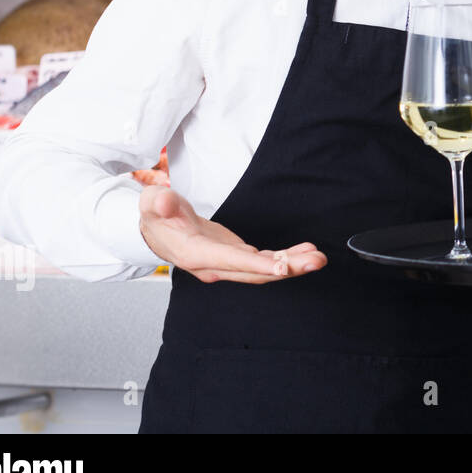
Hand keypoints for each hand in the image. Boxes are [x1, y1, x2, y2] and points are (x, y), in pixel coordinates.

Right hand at [138, 184, 326, 283]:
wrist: (157, 231)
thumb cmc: (157, 216)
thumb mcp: (153, 203)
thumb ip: (159, 202)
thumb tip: (162, 201)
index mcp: (195, 253)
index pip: (231, 261)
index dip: (257, 265)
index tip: (282, 267)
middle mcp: (214, 265)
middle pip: (255, 272)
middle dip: (288, 269)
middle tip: (316, 262)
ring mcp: (227, 264)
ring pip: (264, 270)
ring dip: (293, 265)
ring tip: (318, 258)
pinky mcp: (237, 258)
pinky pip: (265, 262)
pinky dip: (286, 259)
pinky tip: (305, 252)